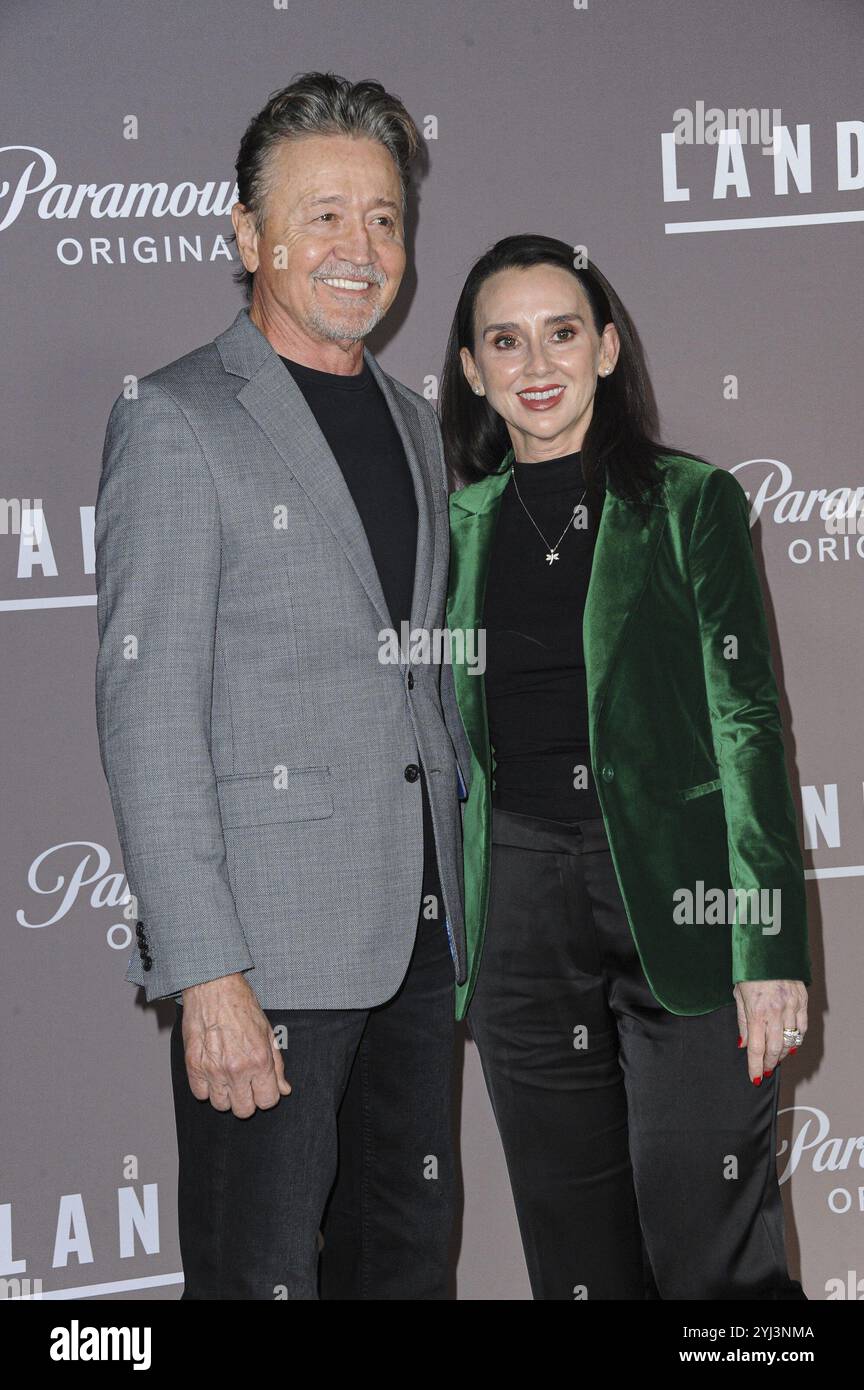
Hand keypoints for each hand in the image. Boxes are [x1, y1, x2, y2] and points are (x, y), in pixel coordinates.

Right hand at [181, 972, 291, 1116]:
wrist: (213, 987)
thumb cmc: (242, 1006)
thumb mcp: (268, 1032)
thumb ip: (277, 1065)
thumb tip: (284, 1089)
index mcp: (259, 1061)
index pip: (267, 1101)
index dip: (266, 1096)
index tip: (262, 1087)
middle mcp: (237, 1070)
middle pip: (243, 1110)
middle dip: (247, 1100)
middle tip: (245, 1083)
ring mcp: (213, 1070)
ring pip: (220, 1105)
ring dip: (226, 1095)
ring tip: (227, 1076)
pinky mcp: (193, 1066)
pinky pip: (200, 1094)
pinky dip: (206, 1088)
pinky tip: (212, 1072)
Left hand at [734, 979, 807, 1083]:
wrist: (768, 950)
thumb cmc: (749, 972)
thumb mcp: (738, 995)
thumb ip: (742, 1022)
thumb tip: (743, 1044)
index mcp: (757, 1012)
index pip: (756, 1048)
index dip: (754, 1066)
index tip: (754, 1077)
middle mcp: (775, 1012)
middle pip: (775, 1049)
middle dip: (769, 1063)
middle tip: (764, 1069)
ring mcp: (791, 1007)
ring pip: (791, 1041)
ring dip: (782, 1054)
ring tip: (775, 1058)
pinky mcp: (802, 1001)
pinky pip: (802, 1027)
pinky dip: (797, 1039)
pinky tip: (791, 1044)